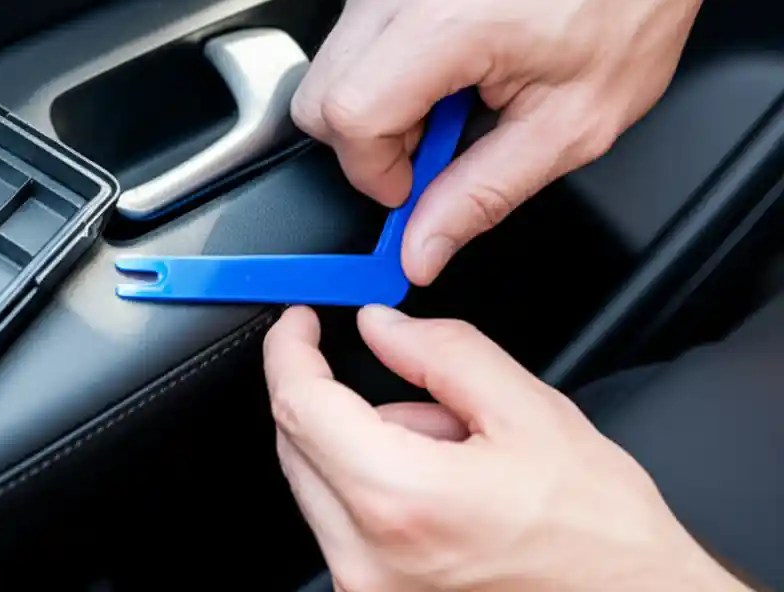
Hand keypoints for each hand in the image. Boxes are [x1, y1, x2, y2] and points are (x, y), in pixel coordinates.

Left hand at [263, 306, 749, 590]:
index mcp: (400, 499)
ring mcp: (366, 587)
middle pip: (299, 444)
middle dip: (343, 401)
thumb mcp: (531, 413)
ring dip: (366, 449)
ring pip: (320, 483)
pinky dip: (375, 491)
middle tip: (422, 397)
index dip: (291, 351)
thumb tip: (381, 327)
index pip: (300, 405)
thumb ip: (443, 354)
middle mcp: (367, 556)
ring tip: (456, 459)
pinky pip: (342, 524)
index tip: (300, 324)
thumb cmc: (599, 535)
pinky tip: (441, 494)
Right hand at [291, 0, 783, 284]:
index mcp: (447, 15)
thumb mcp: (573, 122)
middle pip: (318, 96)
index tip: (413, 187)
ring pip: (331, 62)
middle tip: (437, 145)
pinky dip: (388, 57)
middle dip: (369, 142)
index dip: (373, 172)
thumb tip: (423, 247)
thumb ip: (484, 195)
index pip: (345, 118)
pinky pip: (352, 24)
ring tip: (458, 91)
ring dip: (382, 97)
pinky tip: (451, 54)